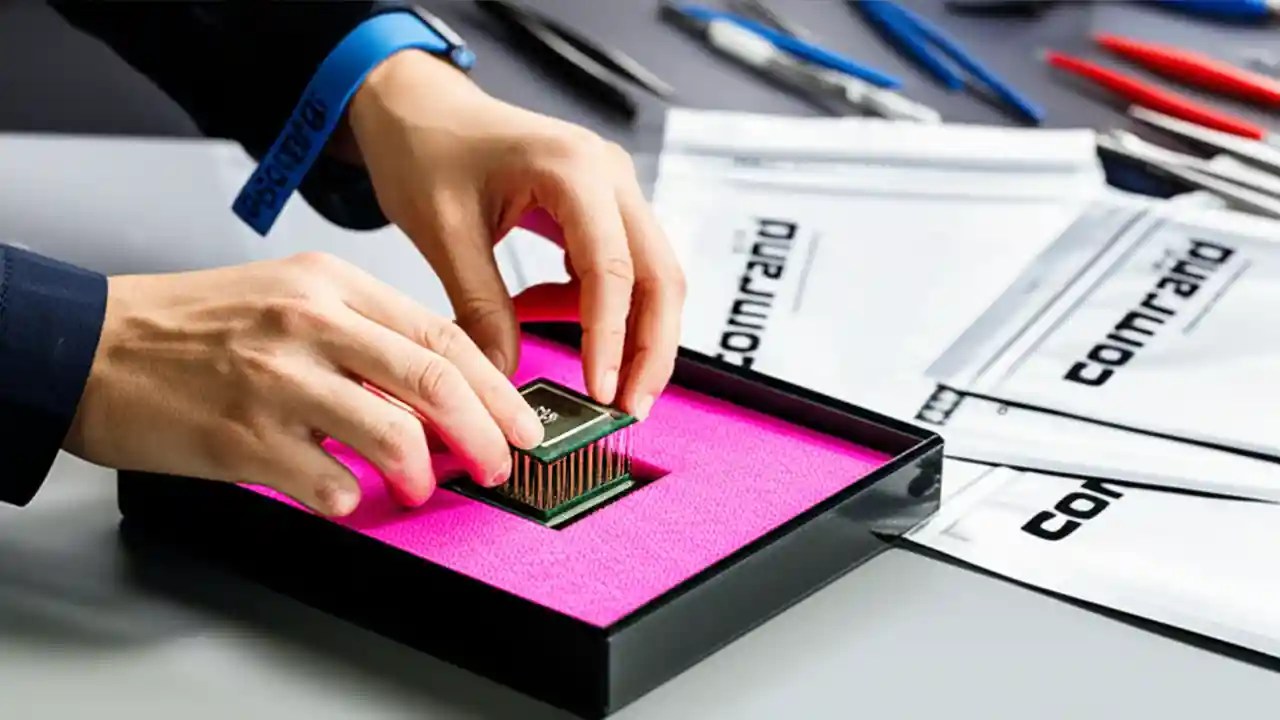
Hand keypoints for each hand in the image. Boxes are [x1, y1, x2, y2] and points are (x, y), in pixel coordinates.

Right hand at [63, 252, 544, 516]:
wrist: (90, 344)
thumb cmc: (194, 325)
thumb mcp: (288, 295)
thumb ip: (362, 334)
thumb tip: (437, 393)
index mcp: (331, 285)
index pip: (442, 335)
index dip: (497, 387)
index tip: (524, 424)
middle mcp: (310, 324)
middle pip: (434, 380)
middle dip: (484, 432)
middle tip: (499, 465)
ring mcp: (277, 380)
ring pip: (392, 433)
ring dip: (423, 473)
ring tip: (420, 488)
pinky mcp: (242, 435)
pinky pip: (328, 481)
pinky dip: (352, 499)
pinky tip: (347, 496)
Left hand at [345, 51, 685, 418]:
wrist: (419, 107)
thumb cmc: (426, 149)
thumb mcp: (442, 233)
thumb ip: (479, 308)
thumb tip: (505, 379)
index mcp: (574, 169)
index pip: (613, 270)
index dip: (611, 340)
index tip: (600, 396)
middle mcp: (610, 175)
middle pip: (659, 275)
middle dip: (650, 349)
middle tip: (630, 409)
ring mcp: (614, 190)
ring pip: (651, 277)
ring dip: (632, 334)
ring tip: (595, 382)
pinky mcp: (604, 208)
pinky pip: (622, 270)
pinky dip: (598, 307)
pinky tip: (542, 313)